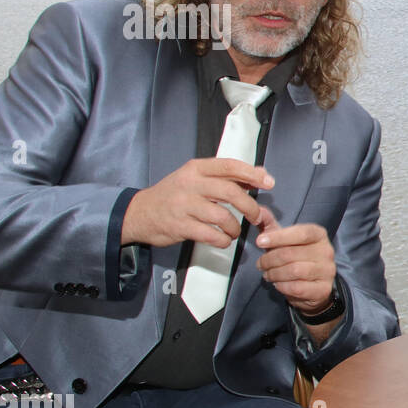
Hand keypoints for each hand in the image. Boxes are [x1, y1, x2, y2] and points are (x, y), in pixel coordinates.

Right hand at [123, 158, 273, 247]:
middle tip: (255, 216)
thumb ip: (227, 176)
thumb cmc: (173, 195)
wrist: (139, 213)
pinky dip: (223, 240)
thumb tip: (259, 173)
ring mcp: (183, 206)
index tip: (269, 183)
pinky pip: (211, 235)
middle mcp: (190, 184)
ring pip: (222, 216)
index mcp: (196, 169)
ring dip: (235, 227)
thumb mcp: (196, 178)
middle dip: (249, 206)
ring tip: (234, 231)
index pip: (229, 166)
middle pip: (230, 192)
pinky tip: (223, 240)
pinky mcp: (180, 226)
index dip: (252, 174)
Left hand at [254, 207, 336, 314]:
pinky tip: (278, 284)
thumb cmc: (295, 258)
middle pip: (292, 253)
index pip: (301, 233)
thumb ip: (271, 225)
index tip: (260, 241)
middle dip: (269, 260)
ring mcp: (327, 271)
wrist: (311, 286)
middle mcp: (327, 251)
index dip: (279, 237)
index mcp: (319, 235)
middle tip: (260, 264)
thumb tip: (259, 210)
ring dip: (274, 274)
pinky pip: (298, 287)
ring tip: (268, 274)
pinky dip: (282, 286)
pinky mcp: (324, 289)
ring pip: (294, 271)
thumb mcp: (283, 240)